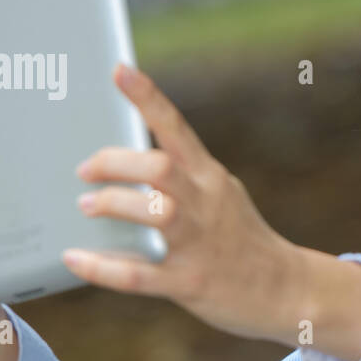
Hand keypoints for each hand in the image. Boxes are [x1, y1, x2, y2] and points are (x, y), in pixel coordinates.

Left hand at [62, 64, 308, 344]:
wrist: (285, 290)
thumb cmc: (240, 240)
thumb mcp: (220, 196)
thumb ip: (182, 180)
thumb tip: (128, 166)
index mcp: (210, 177)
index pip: (177, 127)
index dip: (147, 97)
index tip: (119, 69)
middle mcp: (206, 204)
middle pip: (159, 168)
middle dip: (115, 163)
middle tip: (85, 170)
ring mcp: (199, 243)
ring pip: (154, 212)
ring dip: (113, 204)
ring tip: (86, 207)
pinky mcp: (190, 282)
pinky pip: (139, 274)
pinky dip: (102, 266)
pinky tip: (75, 258)